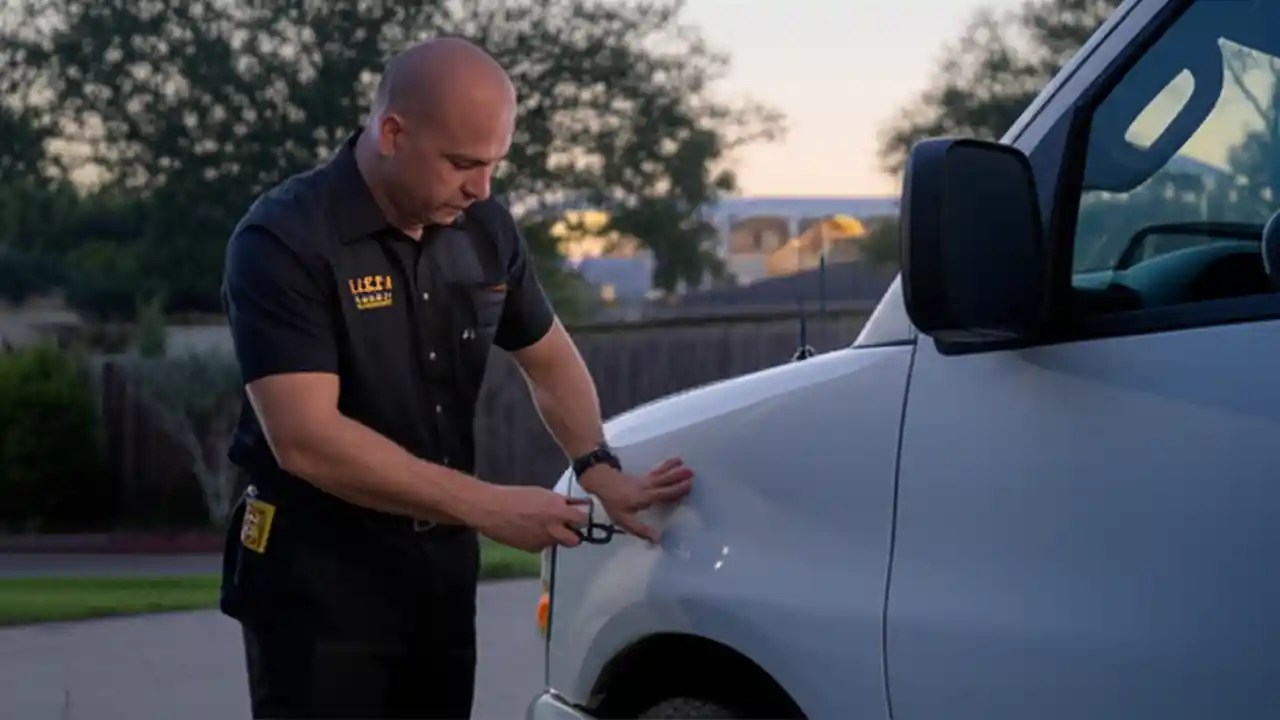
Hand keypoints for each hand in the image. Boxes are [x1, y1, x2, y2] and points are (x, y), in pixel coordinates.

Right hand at [469, 485, 590, 552]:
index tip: (579, 514)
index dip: (581, 517)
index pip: (582, 519)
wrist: (492, 510)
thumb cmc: (515, 496)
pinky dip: (539, 540)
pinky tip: (528, 530)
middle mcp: (554, 529)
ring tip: (542, 526)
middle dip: (573, 534)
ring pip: (557, 543)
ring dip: (555, 537)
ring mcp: (543, 541)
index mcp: (558, 511)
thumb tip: (569, 505)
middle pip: (575, 540)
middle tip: (567, 527)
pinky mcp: (531, 549)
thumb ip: (558, 502)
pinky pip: (542, 545)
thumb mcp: (542, 493)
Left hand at [580, 457, 693, 542]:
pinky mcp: (643, 476)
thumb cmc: (613, 502)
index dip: (676, 490)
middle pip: (664, 481)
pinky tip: (672, 462)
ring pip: (661, 473)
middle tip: (692, 472)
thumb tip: (658, 539)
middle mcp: (647, 486)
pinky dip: (665, 466)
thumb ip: (641, 530)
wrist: (601, 482)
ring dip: (672, 468)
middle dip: (678, 476)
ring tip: (683, 461)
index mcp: (645, 497)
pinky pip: (657, 471)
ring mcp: (645, 479)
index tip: (690, 485)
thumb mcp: (624, 520)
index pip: (663, 493)